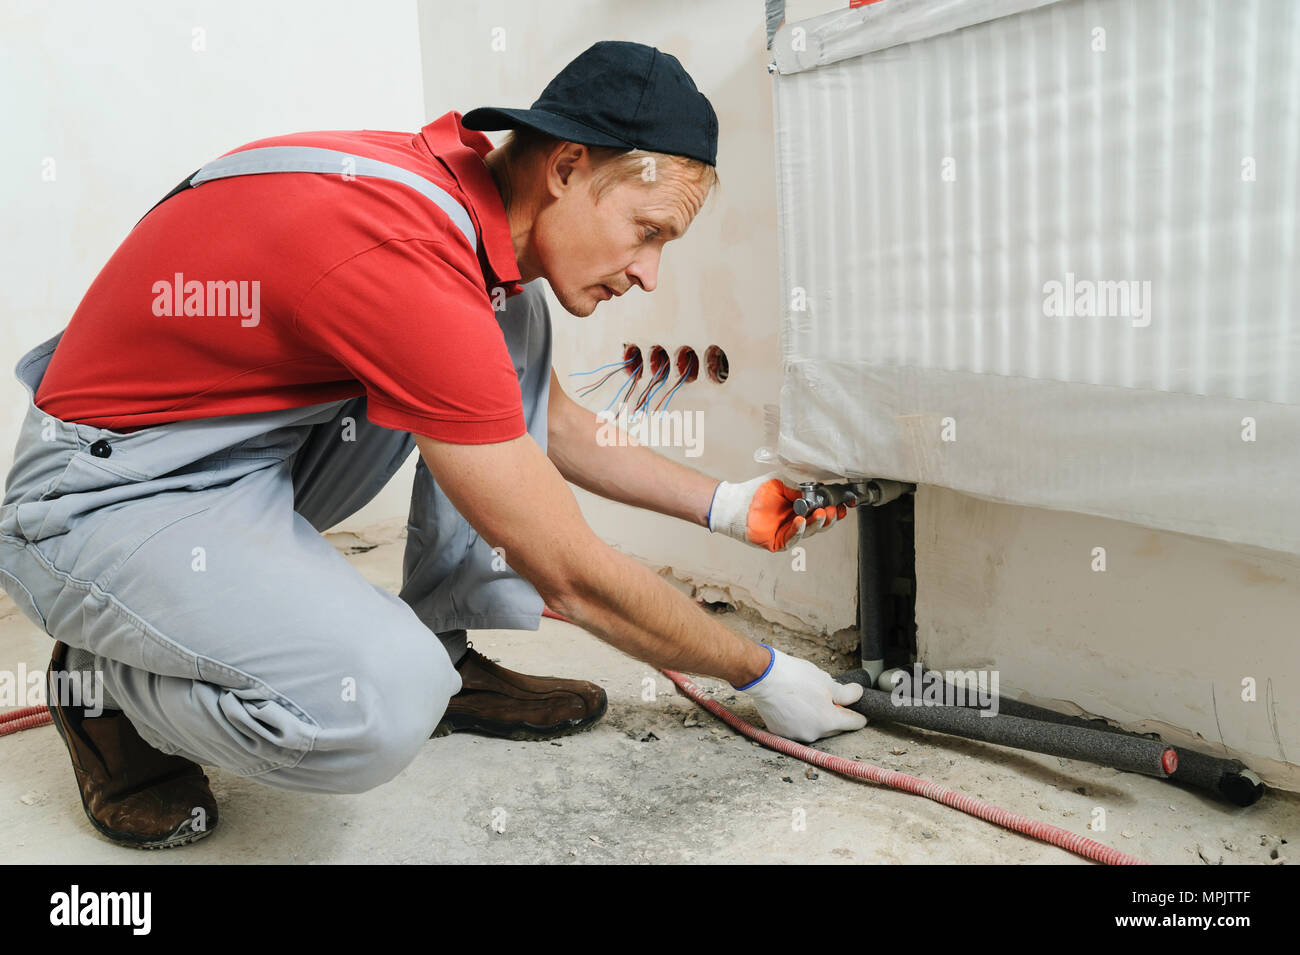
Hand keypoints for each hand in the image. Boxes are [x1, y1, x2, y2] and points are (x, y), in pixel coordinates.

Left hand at [707, 472, 851, 551]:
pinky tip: (801, 520)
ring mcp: (786, 533)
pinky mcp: (776, 542)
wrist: (735, 501)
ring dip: (816, 523)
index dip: (832, 510)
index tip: (842, 505)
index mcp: (798, 509)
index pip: (820, 512)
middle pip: (818, 525)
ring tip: (822, 514)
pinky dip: (798, 529)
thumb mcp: (781, 485)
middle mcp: (795, 522)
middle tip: (834, 510)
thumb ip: (797, 490)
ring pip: (808, 532)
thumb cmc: (756, 492)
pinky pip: (791, 538)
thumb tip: (814, 494)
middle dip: (829, 518)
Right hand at [734, 645, 867, 742]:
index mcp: (828, 721)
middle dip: (836, 717)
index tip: (860, 713)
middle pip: (834, 729)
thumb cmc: (795, 676)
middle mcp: (813, 734)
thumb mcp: (827, 681)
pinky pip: (797, 729)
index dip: (858, 715)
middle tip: (830, 700)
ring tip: (809, 701)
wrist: (765, 677)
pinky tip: (795, 706)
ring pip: (815, 730)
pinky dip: (799, 721)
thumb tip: (857, 695)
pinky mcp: (781, 733)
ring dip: (816, 720)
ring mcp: (795, 735)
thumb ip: (846, 693)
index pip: (854, 723)